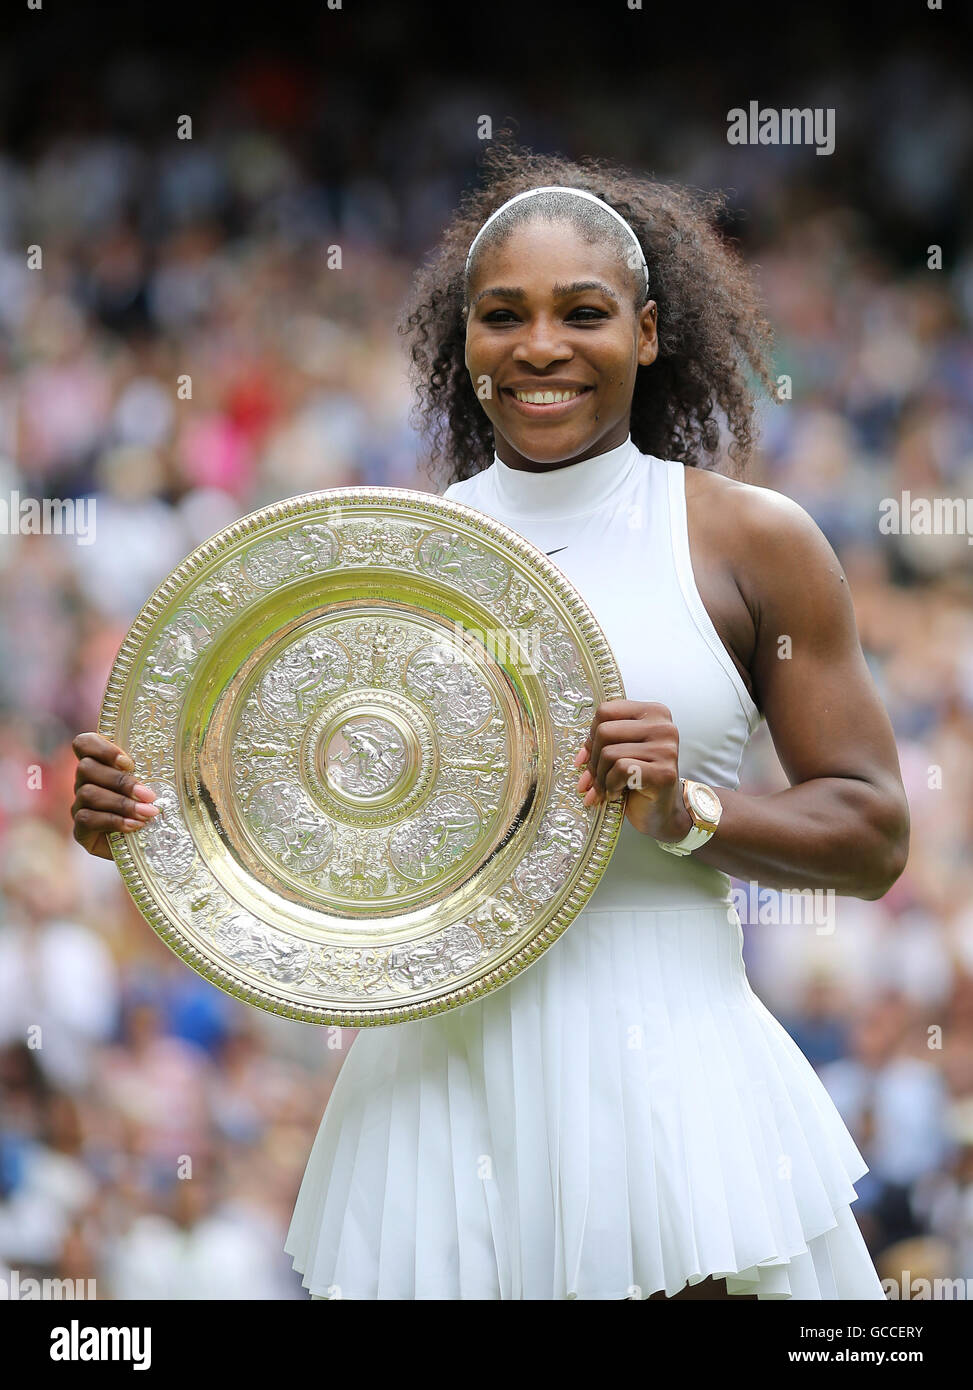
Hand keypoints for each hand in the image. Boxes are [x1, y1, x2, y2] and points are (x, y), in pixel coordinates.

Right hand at [71, 733, 159, 859]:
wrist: (151, 845)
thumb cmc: (156, 808)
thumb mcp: (159, 785)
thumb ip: (155, 770)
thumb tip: (181, 756)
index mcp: (101, 765)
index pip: (84, 743)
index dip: (102, 748)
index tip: (129, 763)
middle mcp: (85, 783)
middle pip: (86, 768)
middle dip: (120, 781)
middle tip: (148, 795)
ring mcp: (80, 806)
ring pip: (88, 793)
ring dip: (121, 803)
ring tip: (147, 812)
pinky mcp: (81, 831)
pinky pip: (87, 819)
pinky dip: (114, 821)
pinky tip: (134, 825)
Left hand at [573, 700, 692, 841]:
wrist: (661, 812)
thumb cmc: (639, 780)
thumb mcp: (620, 752)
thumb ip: (601, 744)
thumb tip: (580, 757)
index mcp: (653, 713)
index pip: (606, 710)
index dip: (590, 736)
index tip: (588, 756)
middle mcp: (663, 726)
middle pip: (604, 731)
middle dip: (593, 760)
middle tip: (593, 778)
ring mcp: (666, 749)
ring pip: (609, 753)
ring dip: (600, 777)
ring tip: (605, 788)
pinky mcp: (663, 772)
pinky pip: (620, 770)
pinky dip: (610, 785)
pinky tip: (616, 794)